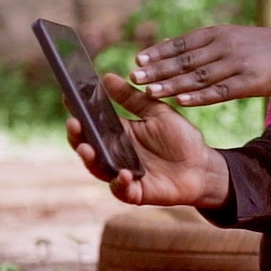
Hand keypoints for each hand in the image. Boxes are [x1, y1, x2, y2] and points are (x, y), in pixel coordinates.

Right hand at [68, 74, 231, 207]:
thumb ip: (132, 98)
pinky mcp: (136, 192)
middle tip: (73, 123)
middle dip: (77, 136)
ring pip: (98, 169)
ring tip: (86, 149)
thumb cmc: (181, 138)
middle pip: (87, 146)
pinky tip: (123, 174)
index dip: (78, 111)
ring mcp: (123, 174)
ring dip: (90, 159)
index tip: (67, 95)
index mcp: (118, 133)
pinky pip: (122, 190)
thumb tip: (106, 77)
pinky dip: (120, 183)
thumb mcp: (157, 112)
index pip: (91, 122)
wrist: (204, 166)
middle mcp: (115, 154)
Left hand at [131, 25, 270, 106]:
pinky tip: (182, 101)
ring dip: (172, 84)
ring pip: (198, 76)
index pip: (182, 44)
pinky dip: (199, 96)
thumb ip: (200, 44)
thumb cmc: (259, 47)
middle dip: (158, 69)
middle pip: (185, 60)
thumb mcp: (230, 37)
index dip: (159, 52)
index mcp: (218, 33)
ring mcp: (237, 64)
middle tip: (135, 77)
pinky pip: (220, 91)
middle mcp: (224, 46)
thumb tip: (166, 46)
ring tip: (150, 92)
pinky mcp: (249, 82)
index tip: (137, 60)